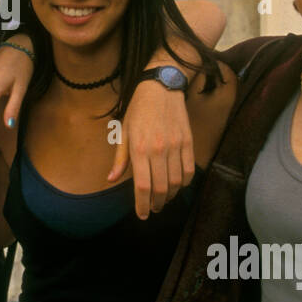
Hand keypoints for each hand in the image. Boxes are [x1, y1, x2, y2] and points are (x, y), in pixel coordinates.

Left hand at [107, 78, 193, 219]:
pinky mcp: (188, 142)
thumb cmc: (138, 110)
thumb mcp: (123, 132)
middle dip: (156, 204)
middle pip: (161, 188)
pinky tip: (177, 184)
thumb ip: (120, 158)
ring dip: (170, 195)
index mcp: (139, 149)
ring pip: (177, 182)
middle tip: (153, 208)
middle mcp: (158, 150)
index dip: (142, 205)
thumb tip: (112, 179)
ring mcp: (175, 146)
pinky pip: (189, 170)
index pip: (142, 186)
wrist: (161, 87)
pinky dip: (184, 182)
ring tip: (163, 198)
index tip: (142, 214)